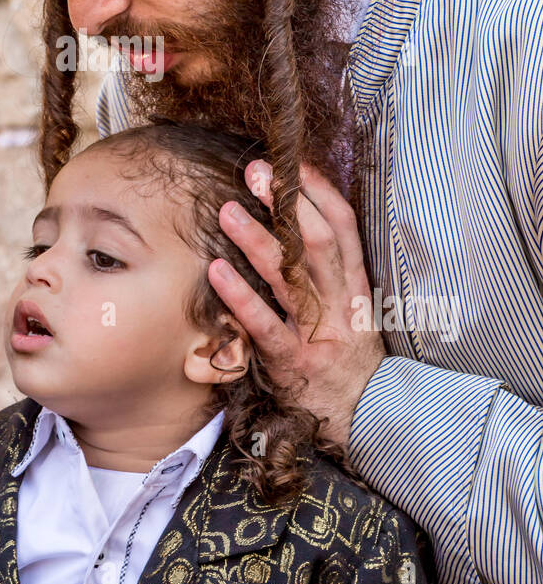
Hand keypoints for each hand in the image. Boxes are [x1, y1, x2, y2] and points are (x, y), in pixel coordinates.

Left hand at [207, 158, 385, 449]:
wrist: (367, 420)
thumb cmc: (348, 359)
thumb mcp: (351, 311)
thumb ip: (330, 272)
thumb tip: (299, 222)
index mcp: (356, 287)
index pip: (345, 228)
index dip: (320, 192)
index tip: (293, 164)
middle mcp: (341, 304)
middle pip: (319, 244)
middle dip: (288, 204)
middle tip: (255, 173)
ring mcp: (318, 334)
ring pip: (292, 278)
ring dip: (257, 241)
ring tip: (227, 210)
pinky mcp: (293, 362)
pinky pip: (266, 325)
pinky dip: (241, 297)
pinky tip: (216, 272)